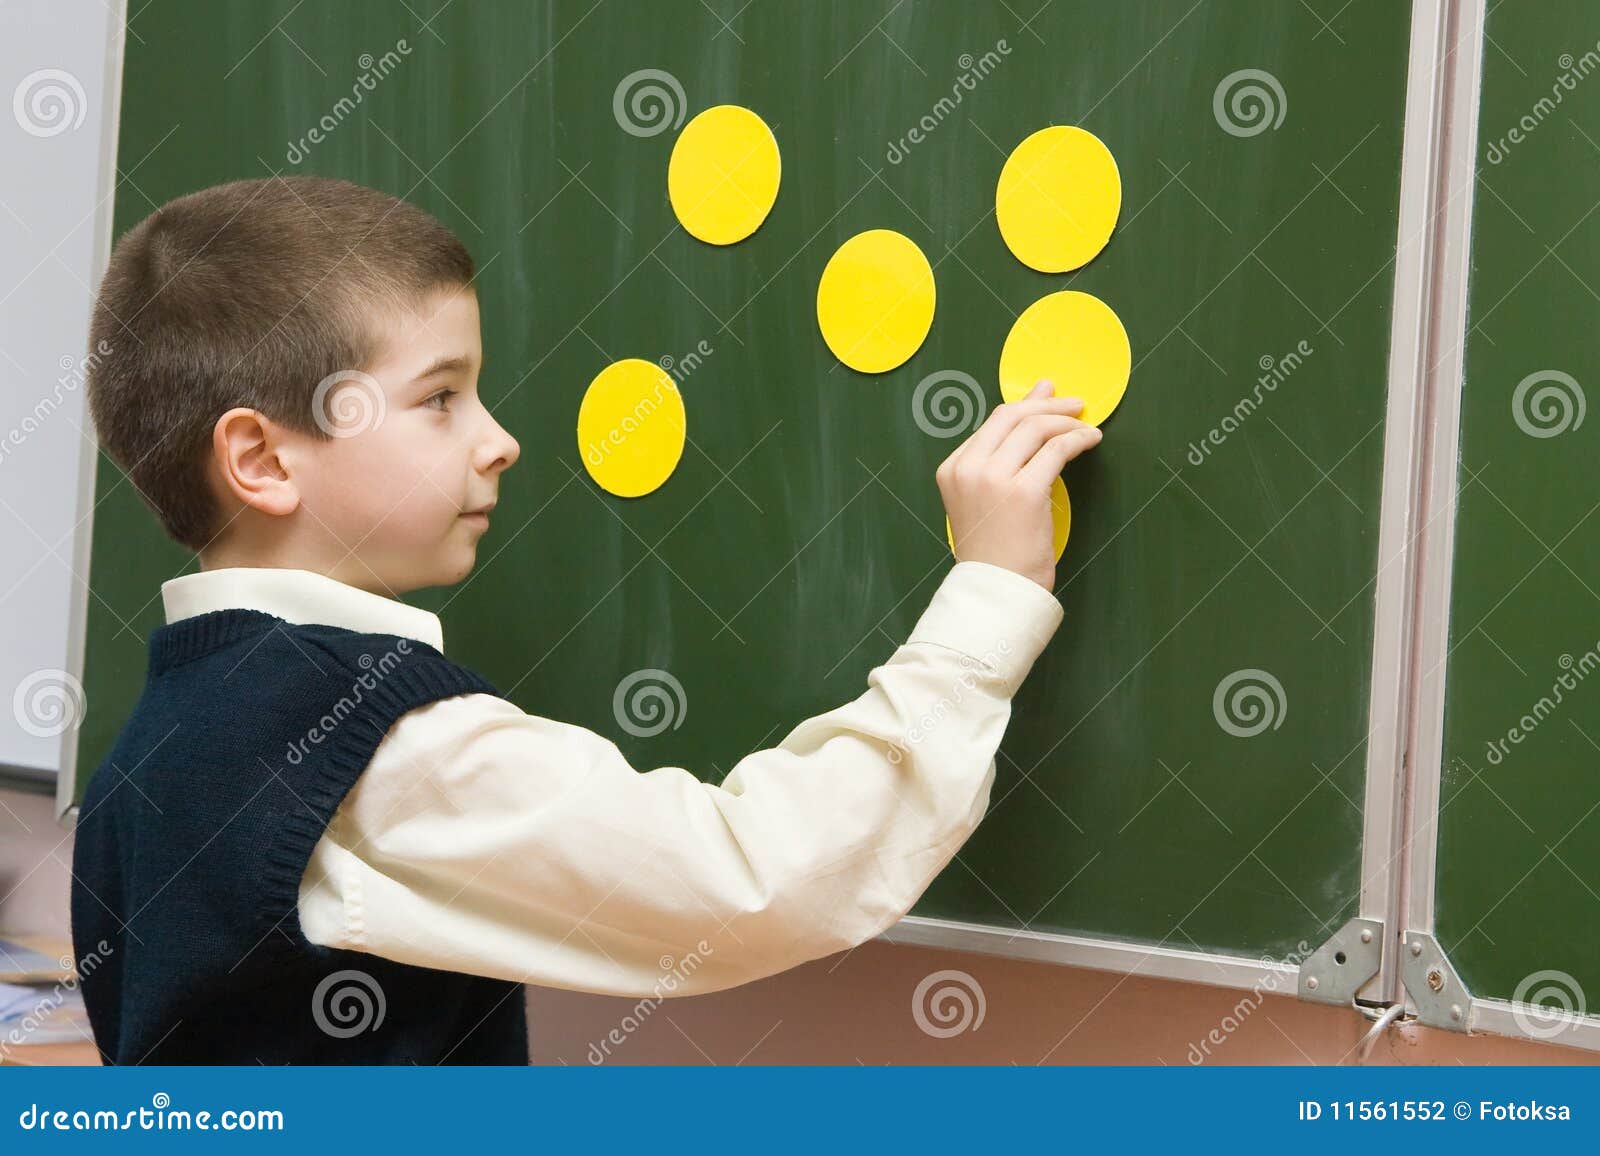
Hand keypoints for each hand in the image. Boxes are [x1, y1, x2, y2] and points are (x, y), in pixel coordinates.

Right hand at [936, 380, 1102, 589]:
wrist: (995, 591)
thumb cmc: (994, 552)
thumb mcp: (985, 500)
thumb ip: (999, 462)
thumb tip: (1029, 420)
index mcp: (953, 469)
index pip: (993, 423)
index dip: (1026, 406)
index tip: (1049, 399)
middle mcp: (968, 468)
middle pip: (1011, 416)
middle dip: (1047, 405)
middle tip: (1075, 404)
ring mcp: (993, 479)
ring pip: (1035, 428)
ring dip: (1066, 421)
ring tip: (1086, 427)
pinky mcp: (1023, 492)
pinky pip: (1056, 450)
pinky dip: (1077, 440)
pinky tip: (1090, 441)